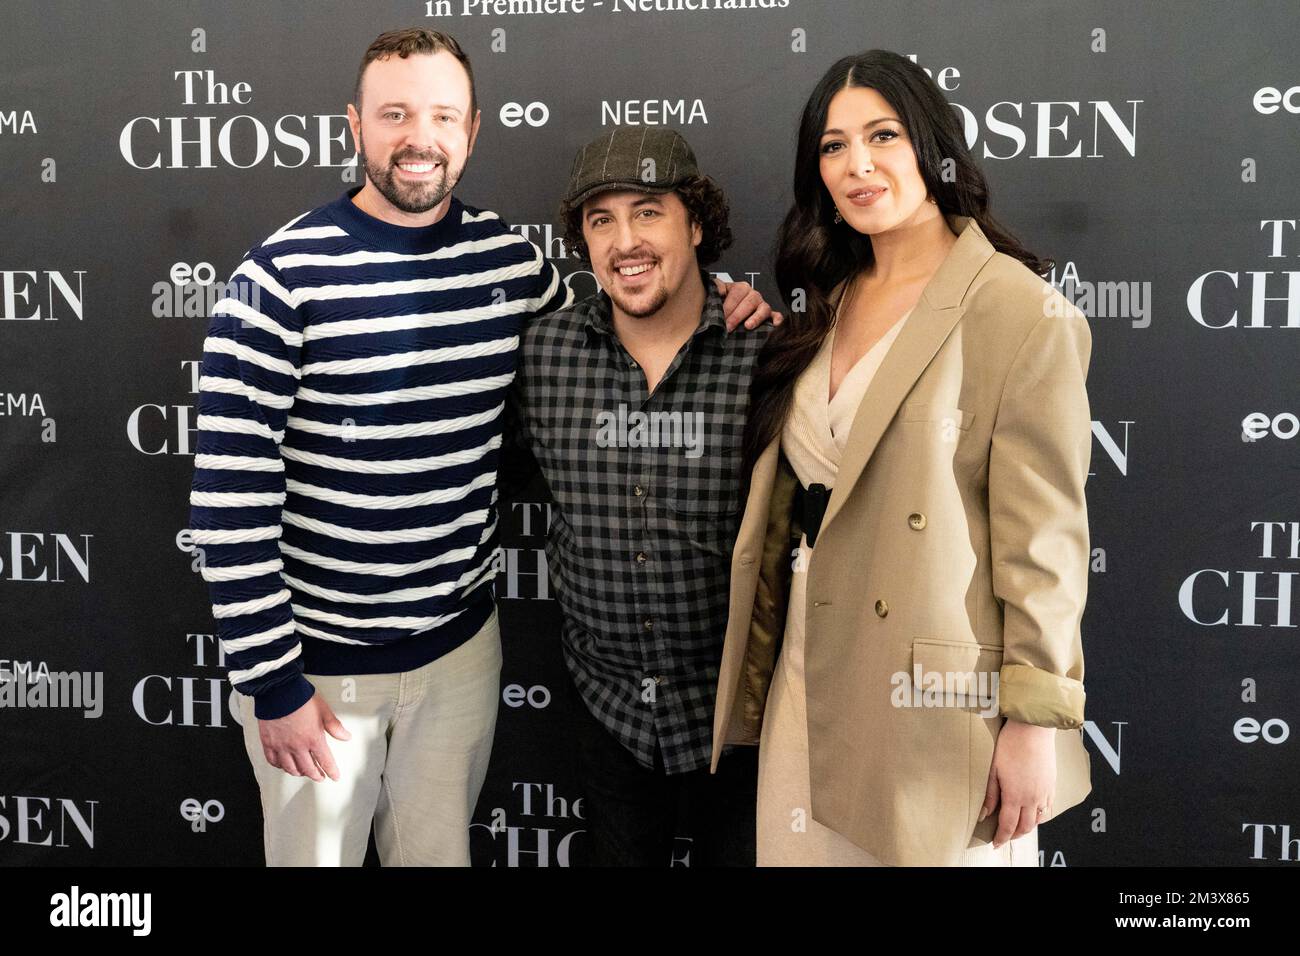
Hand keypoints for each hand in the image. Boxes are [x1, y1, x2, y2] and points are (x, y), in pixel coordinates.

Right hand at [257, 691, 350, 781]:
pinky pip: (273, 761)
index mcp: (313, 738)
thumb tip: (346, 736)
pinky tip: (283, 765)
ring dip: (298, 772)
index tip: (334, 776)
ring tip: (303, 772)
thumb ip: (334, 726)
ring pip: (290, 768)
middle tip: (320, 777)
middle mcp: (297, 746)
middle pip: (308, 769)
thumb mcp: (323, 710)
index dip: (331, 771)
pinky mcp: (268, 743)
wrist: (278, 690)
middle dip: (316, 775)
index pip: (325, 761)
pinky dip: (279, 766)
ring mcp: (281, 746)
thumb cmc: (300, 698)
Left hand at [714, 277, 783, 331]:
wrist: (727, 313)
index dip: (728, 306)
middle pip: (749, 302)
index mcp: (740, 288)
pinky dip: (777, 320)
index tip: (720, 317)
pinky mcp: (769, 316)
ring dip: (756, 318)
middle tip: (728, 327)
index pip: (736, 294)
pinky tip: (774, 325)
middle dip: (737, 316)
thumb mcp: (717, 292)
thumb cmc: (722, 303)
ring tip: (748, 326)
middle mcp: (753, 295)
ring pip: (764, 309)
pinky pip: (776, 316)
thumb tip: (718, 290)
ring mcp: (762, 306)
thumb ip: (716, 287)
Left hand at [979, 718, 1055, 847]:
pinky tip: (1034, 814)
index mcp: (1016, 795)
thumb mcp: (993, 769)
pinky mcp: (1052, 784)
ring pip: (1038, 820)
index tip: (995, 844)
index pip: (1009, 825)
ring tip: (1017, 828)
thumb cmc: (1010, 745)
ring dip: (1028, 827)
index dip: (1001, 837)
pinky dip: (1041, 816)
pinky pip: (1048, 808)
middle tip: (1004, 838)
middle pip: (1025, 827)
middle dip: (1014, 836)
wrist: (1033, 729)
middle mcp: (1033, 798)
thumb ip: (989, 794)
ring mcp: (1045, 792)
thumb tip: (985, 814)